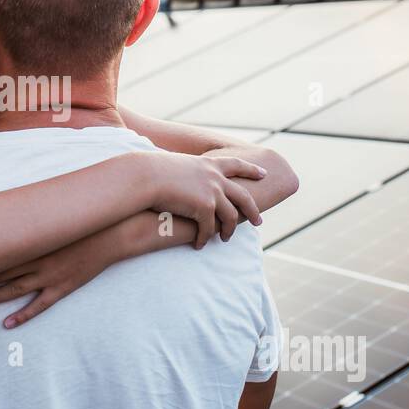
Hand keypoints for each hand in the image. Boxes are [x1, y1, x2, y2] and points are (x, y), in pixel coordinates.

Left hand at [0, 230, 114, 328]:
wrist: (111, 233)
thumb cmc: (80, 223)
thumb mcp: (52, 219)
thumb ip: (31, 221)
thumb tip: (9, 216)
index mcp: (32, 242)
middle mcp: (36, 260)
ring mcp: (49, 276)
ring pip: (13, 289)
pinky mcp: (62, 287)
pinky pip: (39, 305)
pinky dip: (22, 315)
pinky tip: (7, 324)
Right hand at [146, 150, 264, 248]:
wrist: (145, 176)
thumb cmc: (151, 171)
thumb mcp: (174, 165)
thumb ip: (185, 173)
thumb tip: (182, 180)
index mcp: (209, 164)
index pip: (236, 164)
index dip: (251, 169)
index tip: (263, 173)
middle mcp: (216, 178)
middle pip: (243, 196)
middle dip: (253, 210)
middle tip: (258, 222)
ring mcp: (213, 193)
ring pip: (230, 216)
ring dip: (228, 230)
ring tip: (226, 239)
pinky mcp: (205, 208)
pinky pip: (209, 229)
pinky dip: (205, 239)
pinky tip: (199, 245)